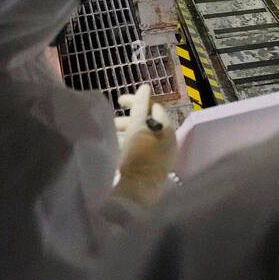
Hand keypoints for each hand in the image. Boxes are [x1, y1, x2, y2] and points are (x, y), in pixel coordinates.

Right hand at [113, 84, 177, 207]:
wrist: (137, 192)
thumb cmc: (137, 155)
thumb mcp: (137, 127)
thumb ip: (140, 106)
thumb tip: (145, 87)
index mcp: (167, 129)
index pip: (153, 107)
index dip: (136, 101)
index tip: (118, 101)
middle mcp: (167, 140)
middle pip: (147, 122)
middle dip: (128, 118)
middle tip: (111, 121)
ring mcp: (161, 155)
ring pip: (142, 135)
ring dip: (126, 131)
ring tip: (111, 135)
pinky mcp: (153, 167)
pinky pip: (141, 148)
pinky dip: (129, 143)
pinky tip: (116, 147)